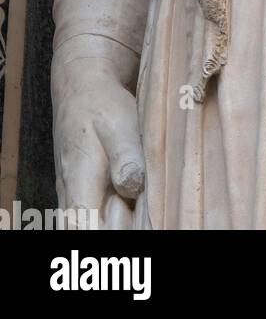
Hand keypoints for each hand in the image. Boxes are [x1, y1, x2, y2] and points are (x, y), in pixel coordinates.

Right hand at [53, 35, 143, 223]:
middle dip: (114, 229)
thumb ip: (126, 155)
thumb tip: (132, 187)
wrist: (82, 87)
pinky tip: (134, 204)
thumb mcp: (120, 124)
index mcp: (79, 182)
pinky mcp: (80, 189)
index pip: (84, 226)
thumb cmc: (103, 105)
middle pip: (86, 230)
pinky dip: (111, 215)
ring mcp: (73, 194)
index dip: (108, 232)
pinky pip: (91, 214)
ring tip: (140, 209)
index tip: (131, 223)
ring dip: (114, 223)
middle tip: (143, 216)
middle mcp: (70, 194)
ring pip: (88, 223)